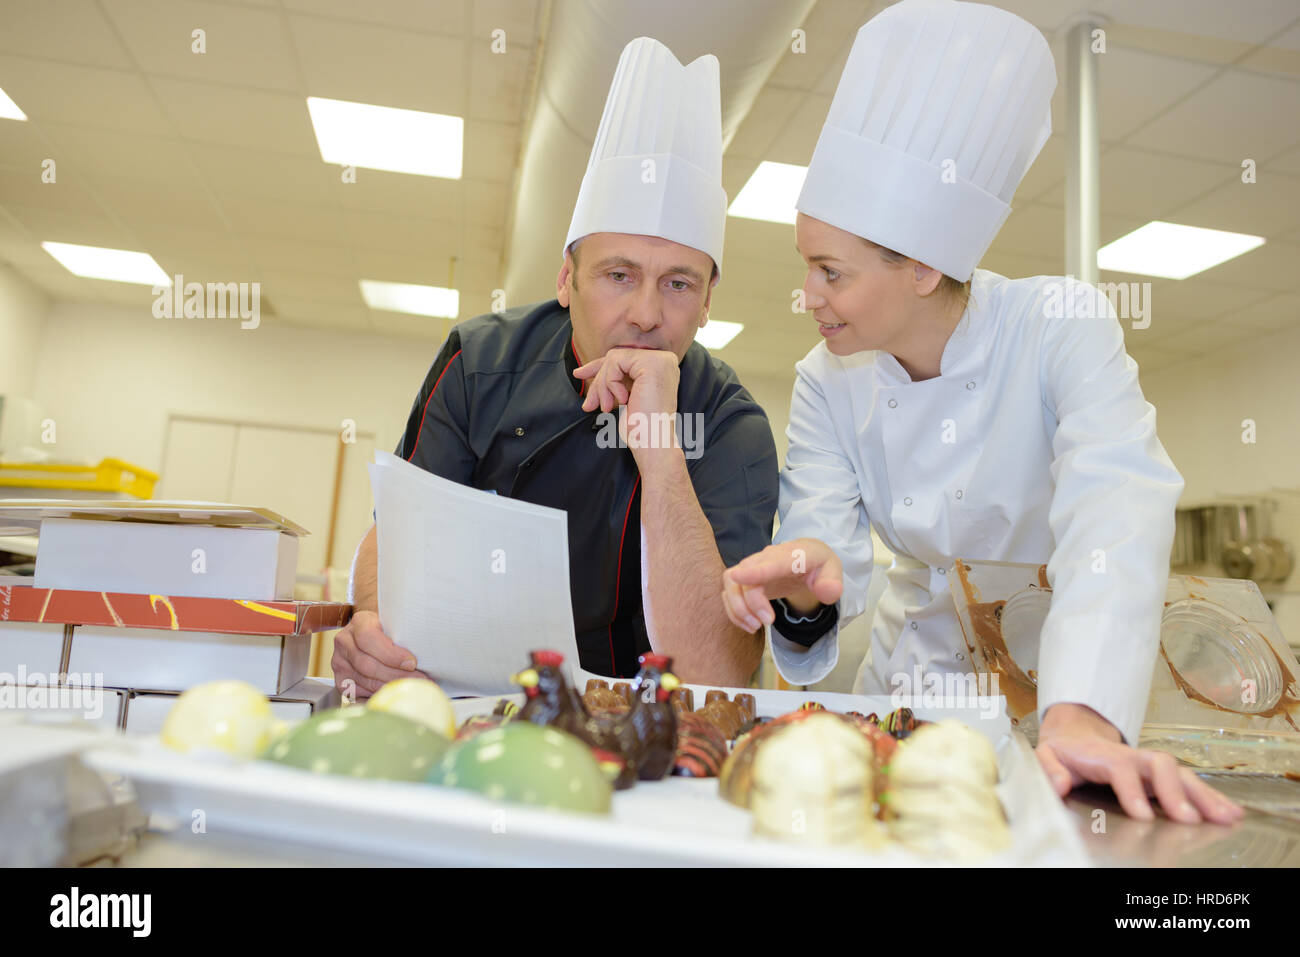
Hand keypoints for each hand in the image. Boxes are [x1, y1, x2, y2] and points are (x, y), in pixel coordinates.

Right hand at [329, 609, 428, 700]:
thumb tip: (427, 651)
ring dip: (391, 686)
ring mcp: (339, 662)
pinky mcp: (341, 680)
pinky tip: (394, 692)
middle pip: (368, 665)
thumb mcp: (395, 622)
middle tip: (419, 680)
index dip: (391, 654)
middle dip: (396, 675)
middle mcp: (344, 641)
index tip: (412, 663)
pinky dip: (380, 694)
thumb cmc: (388, 628)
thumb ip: (404, 632)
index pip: (369, 639)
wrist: (370, 632)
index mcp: (359, 622)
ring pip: (366, 681)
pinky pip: (360, 693)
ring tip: (411, 687)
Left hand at [574, 348, 679, 461]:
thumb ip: (614, 378)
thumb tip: (583, 370)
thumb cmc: (640, 427)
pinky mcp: (651, 364)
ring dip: (603, 385)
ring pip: (614, 359)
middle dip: (599, 381)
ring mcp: (660, 360)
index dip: (599, 367)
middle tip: (590, 404)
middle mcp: (665, 359)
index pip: (623, 359)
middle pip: (617, 357)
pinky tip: (621, 400)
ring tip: (607, 406)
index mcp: (661, 366)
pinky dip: (610, 382)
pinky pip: (615, 362)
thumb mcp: (623, 395)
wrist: (653, 443)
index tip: (578, 374)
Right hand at [721, 538, 842, 632]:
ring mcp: (752, 568)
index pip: (770, 562)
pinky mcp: (745, 580)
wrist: (806, 557)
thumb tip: (828, 592)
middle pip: (743, 575)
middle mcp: (765, 558)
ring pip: (731, 584)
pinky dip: (735, 612)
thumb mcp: (832, 571)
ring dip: (738, 609)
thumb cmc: (817, 565)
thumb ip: (832, 582)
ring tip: (755, 626)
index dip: (754, 570)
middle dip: (750, 602)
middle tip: (767, 622)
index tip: (739, 578)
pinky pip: (729, 594)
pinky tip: (750, 624)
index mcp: (790, 555)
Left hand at [1035, 703, 1244, 824]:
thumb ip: (1048, 769)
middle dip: (1177, 792)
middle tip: (1189, 819)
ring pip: (1181, 775)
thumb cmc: (1064, 751)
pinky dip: (1211, 797)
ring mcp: (1150, 766)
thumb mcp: (1046, 756)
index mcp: (1103, 757)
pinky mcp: (1162, 776)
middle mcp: (1133, 758)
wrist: (1077, 734)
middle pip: (1161, 767)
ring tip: (1226, 817)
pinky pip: (1189, 784)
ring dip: (1204, 795)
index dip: (1132, 791)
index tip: (1142, 815)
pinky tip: (1230, 812)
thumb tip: (1060, 783)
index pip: (1121, 770)